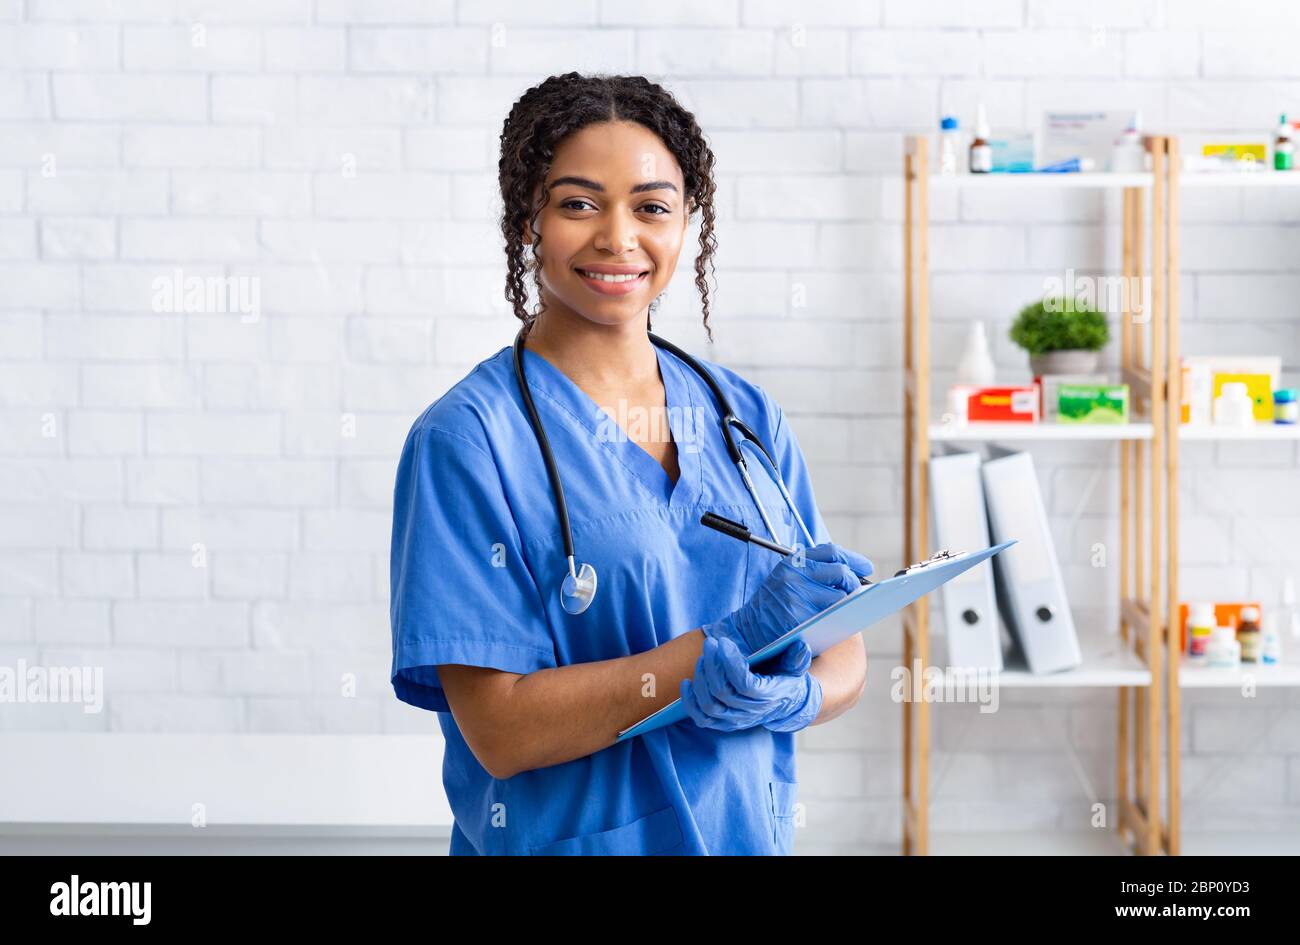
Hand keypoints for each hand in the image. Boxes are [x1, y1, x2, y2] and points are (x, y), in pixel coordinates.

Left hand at [680, 637, 822, 734]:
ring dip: (701, 680)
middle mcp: (751, 712)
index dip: (730, 663)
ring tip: (703, 657)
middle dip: (712, 665)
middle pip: (723, 692)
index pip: (744, 684)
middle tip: (710, 643)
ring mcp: (735, 720)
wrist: (783, 703)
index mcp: (768, 696)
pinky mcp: (722, 723)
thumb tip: (801, 647)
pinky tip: (686, 681)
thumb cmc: (785, 678)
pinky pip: (701, 718)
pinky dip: (690, 702)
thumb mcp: (795, 666)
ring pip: (709, 706)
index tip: (724, 642)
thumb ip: (797, 658)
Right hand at [703, 542, 873, 655]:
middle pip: (840, 571)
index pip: (830, 552)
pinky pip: (831, 616)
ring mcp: (797, 595)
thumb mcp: (785, 581)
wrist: (746, 632)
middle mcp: (794, 574)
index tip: (866, 568)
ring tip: (847, 609)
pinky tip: (839, 622)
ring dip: (847, 603)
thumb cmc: (771, 609)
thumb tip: (851, 578)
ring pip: (839, 595)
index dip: (852, 558)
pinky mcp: (800, 617)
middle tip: (856, 593)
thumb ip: (812, 574)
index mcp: (792, 562)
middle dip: (853, 582)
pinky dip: (839, 619)